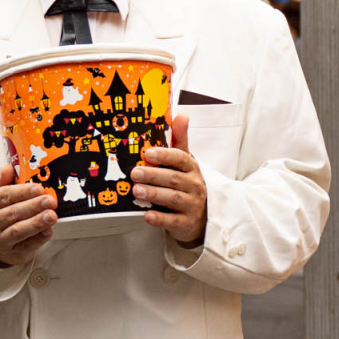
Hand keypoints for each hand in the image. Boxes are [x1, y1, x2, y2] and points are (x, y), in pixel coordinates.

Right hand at [0, 164, 56, 266]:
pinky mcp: (13, 252)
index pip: (5, 195)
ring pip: (20, 230)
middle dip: (34, 206)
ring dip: (37, 222)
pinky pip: (27, 245)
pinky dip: (39, 238)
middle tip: (49, 200)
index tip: (38, 188)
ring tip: (51, 215)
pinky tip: (48, 230)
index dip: (23, 192)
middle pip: (14, 212)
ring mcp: (1, 238)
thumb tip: (9, 168)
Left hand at [132, 108, 207, 244]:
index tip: (147, 153)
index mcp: (192, 169)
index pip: (181, 158)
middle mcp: (194, 186)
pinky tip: (147, 215)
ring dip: (154, 194)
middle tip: (134, 173)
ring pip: (173, 198)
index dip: (165, 155)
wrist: (204, 216)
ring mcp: (191, 205)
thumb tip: (182, 114)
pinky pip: (173, 221)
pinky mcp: (187, 223)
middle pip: (174, 179)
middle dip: (154, 175)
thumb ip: (180, 140)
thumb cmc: (188, 185)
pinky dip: (160, 218)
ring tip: (136, 190)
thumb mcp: (186, 162)